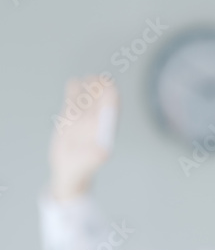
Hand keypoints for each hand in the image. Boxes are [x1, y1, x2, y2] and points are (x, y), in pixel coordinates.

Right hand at [49, 76, 118, 200]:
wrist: (68, 172)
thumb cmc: (81, 169)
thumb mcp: (88, 163)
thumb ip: (96, 156)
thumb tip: (104, 151)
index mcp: (103, 130)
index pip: (110, 111)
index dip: (111, 98)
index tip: (111, 86)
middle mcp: (94, 123)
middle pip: (100, 102)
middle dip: (101, 90)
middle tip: (99, 77)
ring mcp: (81, 120)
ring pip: (87, 100)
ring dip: (89, 88)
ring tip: (89, 77)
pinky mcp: (69, 120)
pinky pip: (72, 103)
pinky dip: (73, 92)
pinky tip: (74, 81)